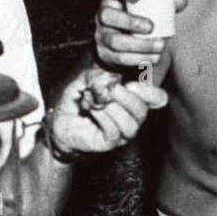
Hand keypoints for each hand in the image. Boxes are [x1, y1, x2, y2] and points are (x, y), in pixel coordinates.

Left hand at [49, 69, 167, 153]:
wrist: (59, 121)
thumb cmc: (76, 101)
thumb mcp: (87, 79)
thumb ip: (99, 73)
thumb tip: (110, 75)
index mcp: (132, 100)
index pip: (157, 99)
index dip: (150, 92)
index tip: (132, 84)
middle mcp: (132, 118)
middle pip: (142, 110)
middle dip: (125, 97)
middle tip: (109, 90)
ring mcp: (122, 133)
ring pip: (130, 123)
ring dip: (112, 107)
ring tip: (95, 100)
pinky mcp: (110, 142)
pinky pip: (114, 131)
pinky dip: (102, 116)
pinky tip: (91, 109)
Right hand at [95, 0, 185, 69]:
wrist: (124, 44)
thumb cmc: (138, 18)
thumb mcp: (148, 8)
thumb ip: (164, 3)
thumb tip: (182, 0)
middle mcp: (103, 14)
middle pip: (107, 15)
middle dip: (130, 21)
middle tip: (151, 27)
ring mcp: (102, 34)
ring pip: (115, 40)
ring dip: (140, 45)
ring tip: (161, 45)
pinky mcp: (105, 53)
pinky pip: (119, 58)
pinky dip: (139, 59)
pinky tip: (154, 58)